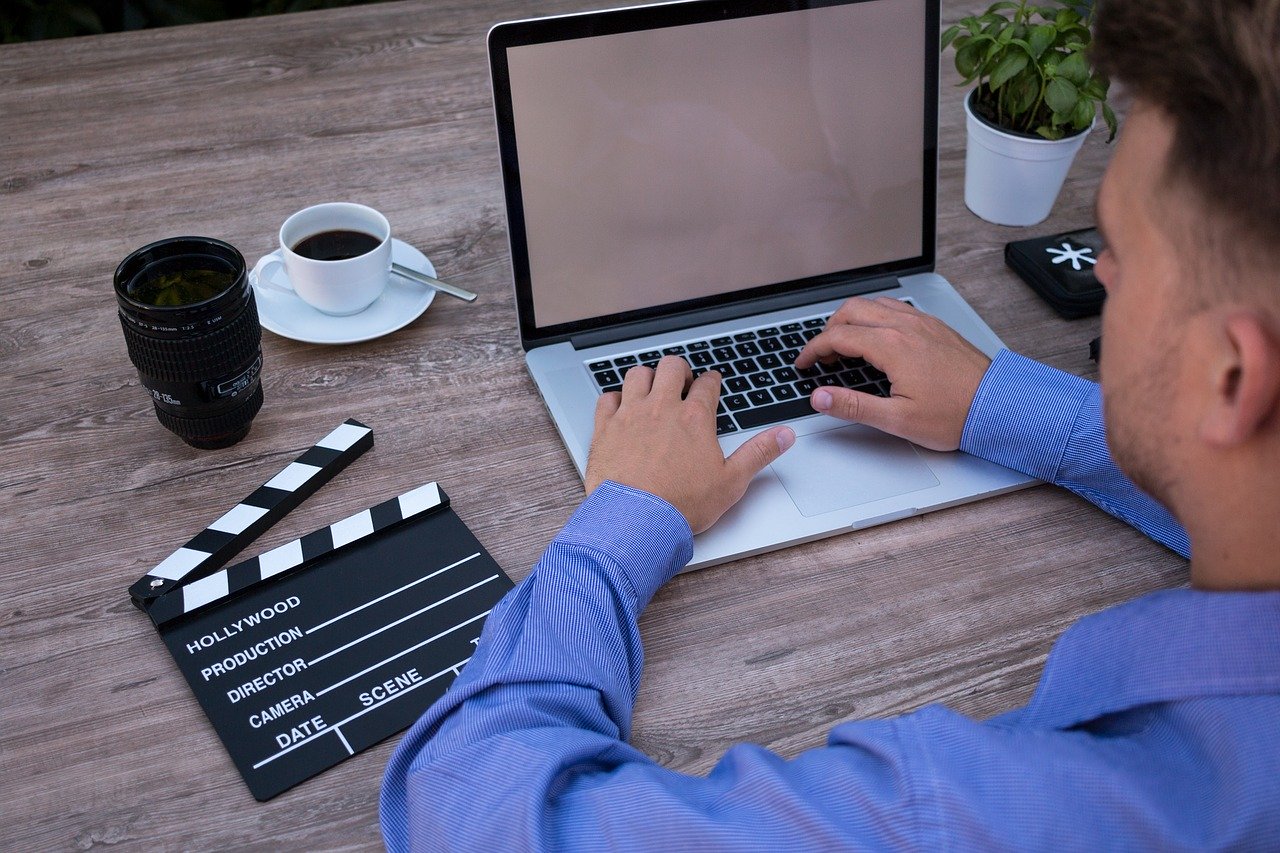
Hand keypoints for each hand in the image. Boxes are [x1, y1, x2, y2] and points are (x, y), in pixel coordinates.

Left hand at [585, 356, 794, 532]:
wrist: (635, 520)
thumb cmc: (681, 504)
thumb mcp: (732, 482)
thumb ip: (758, 453)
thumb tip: (783, 435)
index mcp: (695, 419)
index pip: (708, 385)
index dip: (713, 381)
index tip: (712, 383)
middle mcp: (662, 409)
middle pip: (671, 368)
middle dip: (680, 370)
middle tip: (683, 381)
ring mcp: (631, 415)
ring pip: (637, 375)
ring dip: (647, 377)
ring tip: (652, 387)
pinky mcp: (605, 428)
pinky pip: (606, 398)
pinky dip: (614, 398)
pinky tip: (619, 406)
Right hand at [794, 297, 990, 450]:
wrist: (999, 405)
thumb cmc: (955, 414)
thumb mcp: (897, 419)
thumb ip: (853, 405)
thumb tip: (820, 397)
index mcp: (892, 346)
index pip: (838, 336)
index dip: (813, 349)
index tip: (804, 363)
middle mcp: (906, 326)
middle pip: (852, 310)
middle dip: (828, 329)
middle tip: (821, 355)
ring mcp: (922, 323)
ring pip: (874, 304)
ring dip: (852, 319)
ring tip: (845, 345)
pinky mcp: (935, 326)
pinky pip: (896, 308)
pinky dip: (876, 317)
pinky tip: (878, 337)